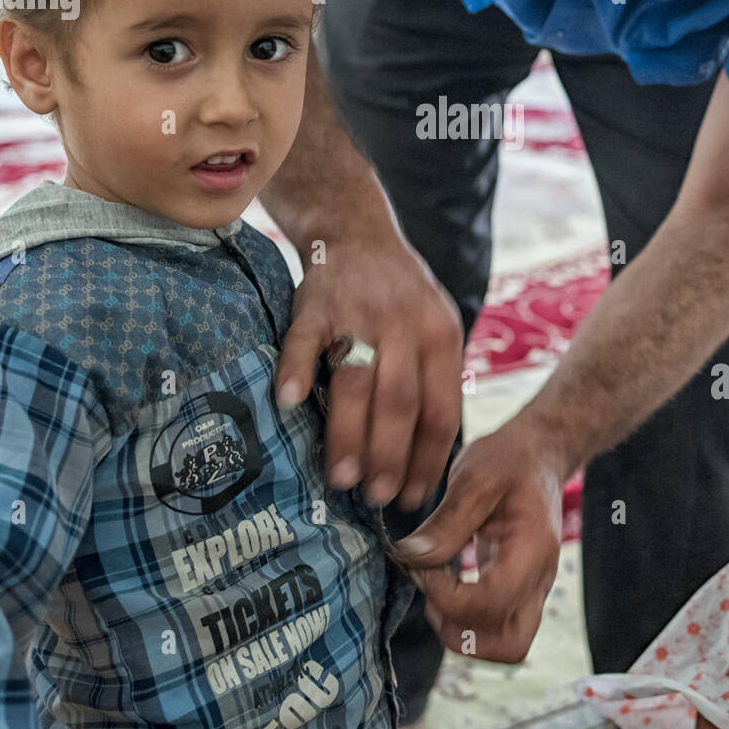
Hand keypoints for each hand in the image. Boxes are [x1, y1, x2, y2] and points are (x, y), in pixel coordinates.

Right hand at [276, 230, 463, 510]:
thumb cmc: (398, 295)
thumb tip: (430, 458)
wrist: (356, 230)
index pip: (441, 411)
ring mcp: (360, 313)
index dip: (428, 460)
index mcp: (441, 336)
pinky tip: (287, 402)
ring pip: (358, 382)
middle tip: (377, 498)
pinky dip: (295, 370)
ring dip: (349, 435)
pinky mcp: (317, 303)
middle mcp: (406, 325)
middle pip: (402, 403)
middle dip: (390, 458)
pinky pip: (305, 340)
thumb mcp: (434, 327)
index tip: (414, 497)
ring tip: (342, 479)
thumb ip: (436, 379)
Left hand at [394, 416, 564, 663]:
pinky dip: (466, 619)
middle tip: (431, 590)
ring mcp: (532, 589)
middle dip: (460, 630)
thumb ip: (446, 521)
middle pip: (510, 645)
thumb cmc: (510, 459)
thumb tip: (410, 558)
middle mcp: (539, 580)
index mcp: (532, 550)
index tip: (421, 565)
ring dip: (463, 631)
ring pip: (505, 644)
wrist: (540, 453)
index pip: (491, 603)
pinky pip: (497, 627)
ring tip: (436, 587)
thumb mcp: (475, 476)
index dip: (447, 596)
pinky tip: (444, 584)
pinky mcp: (518, 589)